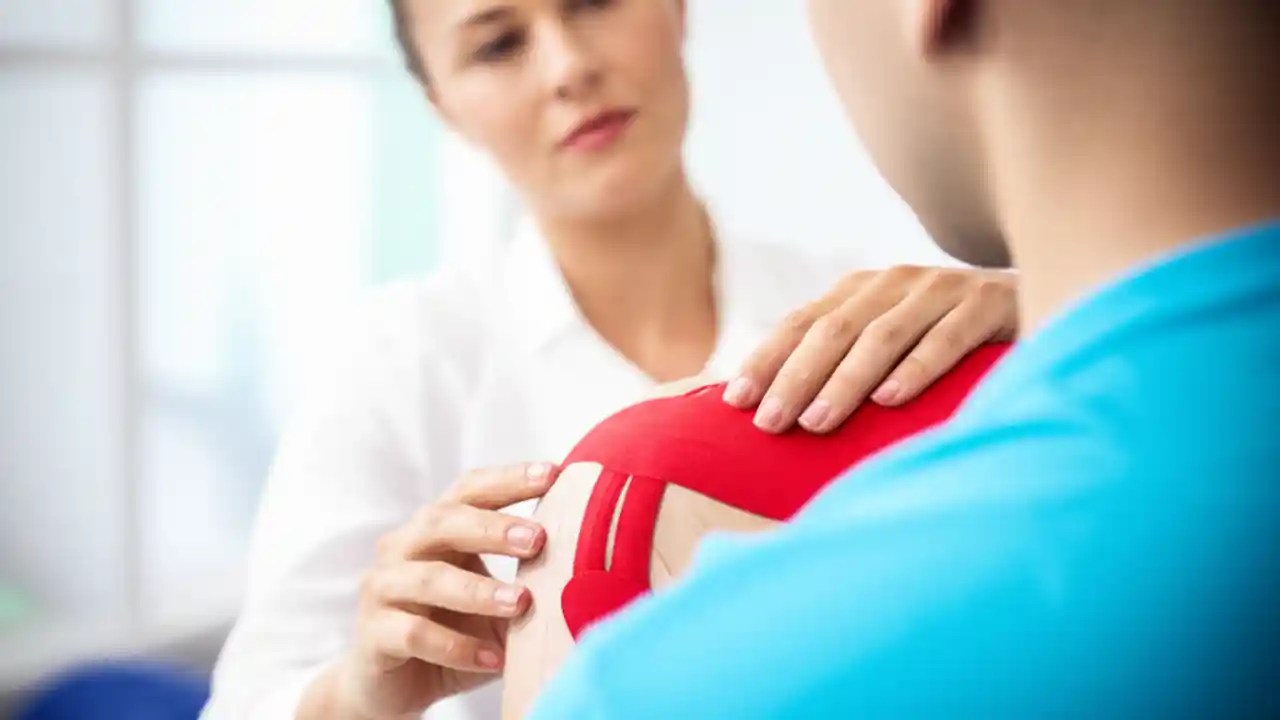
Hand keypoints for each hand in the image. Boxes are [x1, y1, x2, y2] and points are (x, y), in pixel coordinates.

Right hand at [313, 462, 558, 719]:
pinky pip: (414, 634)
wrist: (390, 688)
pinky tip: (494, 660)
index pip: (469, 490)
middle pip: (442, 521)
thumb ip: (530, 585)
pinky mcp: (374, 634)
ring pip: (427, 578)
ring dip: (477, 591)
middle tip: (536, 540)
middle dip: (492, 527)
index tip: (552, 474)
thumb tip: (593, 569)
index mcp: (436, 530)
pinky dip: (457, 646)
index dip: (508, 480)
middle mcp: (403, 549)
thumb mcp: (496, 607)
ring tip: (521, 603)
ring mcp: (383, 589)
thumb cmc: (452, 635)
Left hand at [723, 266, 1016, 433]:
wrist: (1052, 298)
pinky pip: (948, 337)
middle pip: (833, 329)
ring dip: (844, 382)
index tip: (735, 402)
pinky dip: (917, 368)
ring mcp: (945, 288)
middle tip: (770, 424)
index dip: (766, 358)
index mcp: (866, 289)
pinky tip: (890, 400)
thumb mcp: (895, 345)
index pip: (802, 321)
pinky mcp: (992, 302)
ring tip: (816, 422)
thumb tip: (778, 416)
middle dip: (795, 377)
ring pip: (883, 335)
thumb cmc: (956, 345)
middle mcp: (898, 281)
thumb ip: (846, 365)